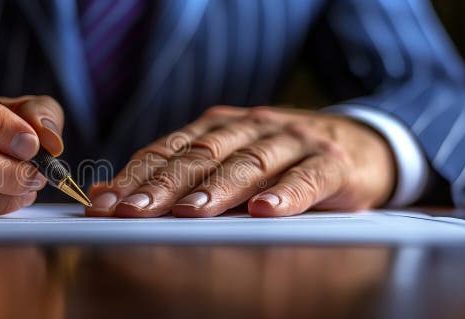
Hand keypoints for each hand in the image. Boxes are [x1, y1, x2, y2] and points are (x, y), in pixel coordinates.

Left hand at [86, 106, 394, 216]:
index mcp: (218, 127)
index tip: (105, 202)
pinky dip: (285, 194)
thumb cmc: (280, 160)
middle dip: (163, 185)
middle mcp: (250, 128)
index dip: (135, 175)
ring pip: (248, 163)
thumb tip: (112, 197)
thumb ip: (180, 175)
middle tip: (133, 209)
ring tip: (190, 212)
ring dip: (217, 189)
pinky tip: (265, 211)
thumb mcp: (228, 162)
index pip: (168, 150)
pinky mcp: (331, 162)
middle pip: (201, 156)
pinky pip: (307, 177)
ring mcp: (291, 142)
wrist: (358, 144)